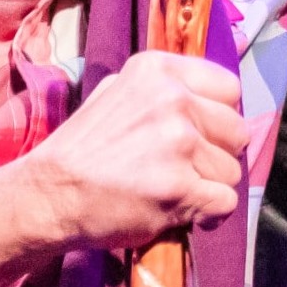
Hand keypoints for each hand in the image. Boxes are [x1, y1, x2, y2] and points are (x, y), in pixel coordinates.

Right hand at [0, 52, 245, 286]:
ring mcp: (178, 143)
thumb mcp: (118, 92)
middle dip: (217, 154)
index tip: (200, 135)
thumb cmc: (83, 149)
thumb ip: (163, 88)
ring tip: (173, 190)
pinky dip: (208, 215)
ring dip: (209, 186)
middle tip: (185, 168)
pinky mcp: (180, 186)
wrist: (50, 194)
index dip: (219, 117)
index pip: (229, 88)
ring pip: (232, 170)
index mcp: (159, 71)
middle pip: (236, 131)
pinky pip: (225, 203)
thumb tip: (214, 86)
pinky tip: (181, 211)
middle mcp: (173, 99)